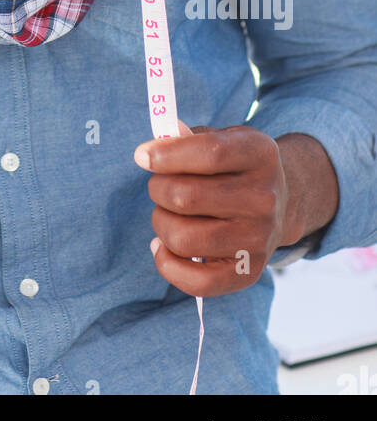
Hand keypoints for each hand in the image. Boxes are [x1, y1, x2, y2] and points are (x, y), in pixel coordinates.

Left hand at [133, 121, 289, 295]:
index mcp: (259, 154)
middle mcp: (264, 198)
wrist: (278, 203)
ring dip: (160, 224)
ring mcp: (259, 239)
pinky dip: (167, 264)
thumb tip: (152, 153)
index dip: (168, 155)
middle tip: (159, 187)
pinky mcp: (249, 272)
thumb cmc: (233, 166)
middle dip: (158, 190)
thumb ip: (186, 139)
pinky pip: (198, 282)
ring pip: (183, 238)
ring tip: (166, 214)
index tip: (141, 156)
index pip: (210, 154)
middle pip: (186, 197)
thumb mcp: (220, 138)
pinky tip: (162, 246)